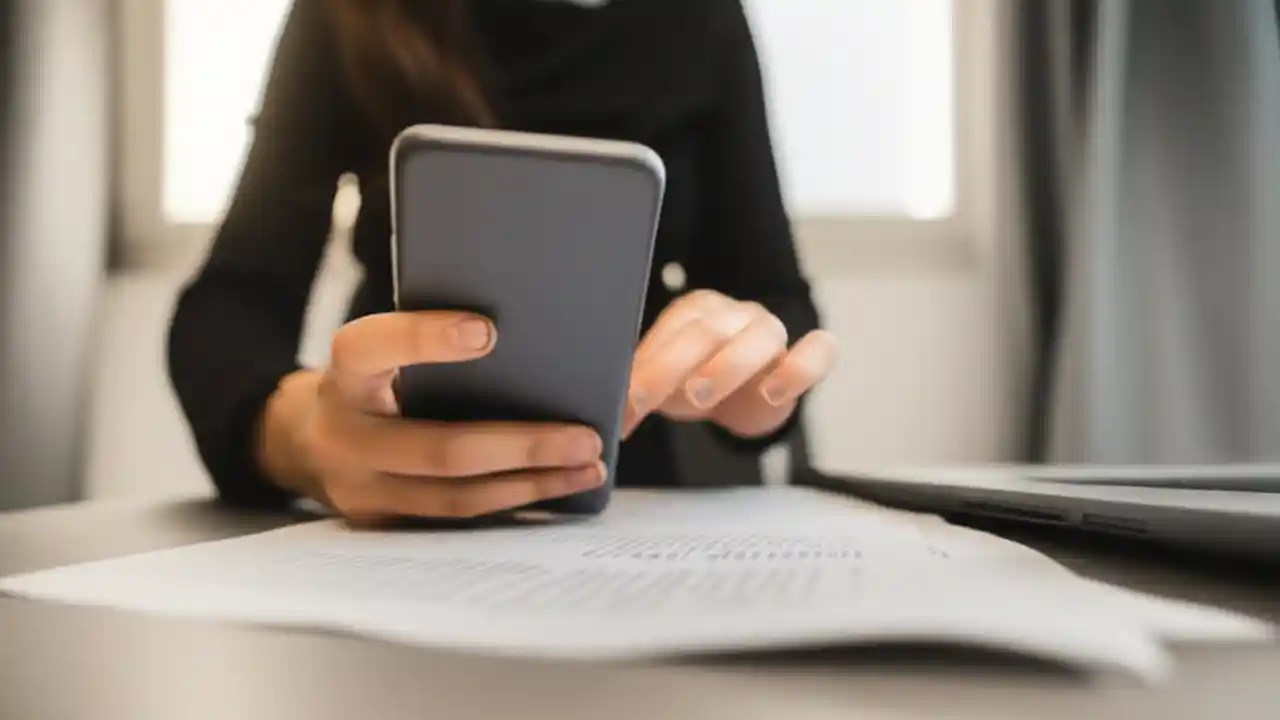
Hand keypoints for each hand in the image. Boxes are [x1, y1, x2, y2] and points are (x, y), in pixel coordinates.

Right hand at [257, 312, 604, 521]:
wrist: (307, 440)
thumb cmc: (374, 380)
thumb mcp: (384, 353)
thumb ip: (434, 342)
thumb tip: (527, 339)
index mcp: (343, 375)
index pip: (370, 348)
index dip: (425, 339)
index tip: (488, 330)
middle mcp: (342, 436)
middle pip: (439, 448)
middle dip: (523, 445)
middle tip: (586, 436)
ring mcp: (357, 492)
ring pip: (455, 497)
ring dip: (530, 484)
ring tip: (587, 466)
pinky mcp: (381, 526)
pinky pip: (455, 521)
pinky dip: (510, 504)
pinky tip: (555, 489)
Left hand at [623, 290, 836, 438]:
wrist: (739, 398)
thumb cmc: (693, 383)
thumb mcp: (661, 386)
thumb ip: (636, 392)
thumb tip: (605, 414)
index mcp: (695, 311)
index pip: (670, 331)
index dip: (644, 367)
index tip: (622, 404)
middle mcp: (734, 314)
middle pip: (706, 332)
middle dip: (670, 367)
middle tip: (643, 398)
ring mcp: (771, 333)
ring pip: (760, 336)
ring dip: (727, 365)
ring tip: (698, 395)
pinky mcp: (802, 359)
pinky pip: (818, 351)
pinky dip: (799, 368)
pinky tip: (771, 393)